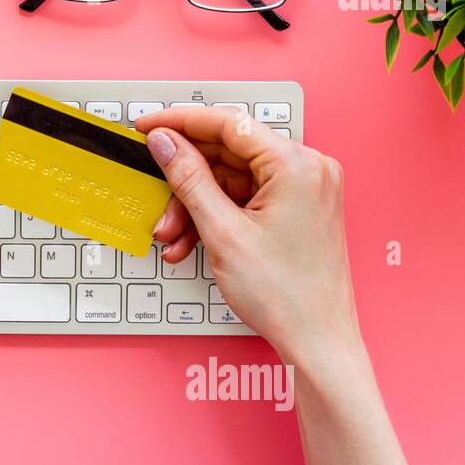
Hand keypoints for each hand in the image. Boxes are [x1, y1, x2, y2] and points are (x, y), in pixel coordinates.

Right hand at [135, 107, 360, 371]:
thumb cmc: (287, 297)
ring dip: (196, 204)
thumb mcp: (222, 232)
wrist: (317, 341)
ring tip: (173, 235)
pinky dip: (216, 215)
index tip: (147, 126)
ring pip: (232, 179)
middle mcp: (307, 169)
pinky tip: (193, 239)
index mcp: (297, 165)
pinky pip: (246, 197)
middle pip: (228, 154)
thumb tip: (165, 143)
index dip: (179, 122)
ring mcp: (305, 189)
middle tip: (155, 192)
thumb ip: (188, 179)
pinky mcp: (298, 208)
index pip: (227, 124)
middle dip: (185, 179)